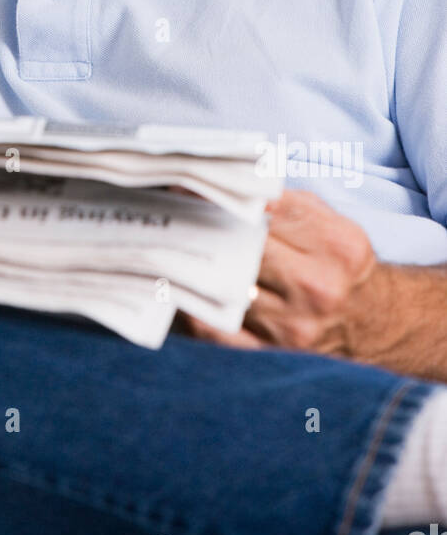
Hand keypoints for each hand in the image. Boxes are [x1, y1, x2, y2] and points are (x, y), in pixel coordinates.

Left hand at [182, 189, 378, 357]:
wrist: (371, 322)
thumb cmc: (337, 262)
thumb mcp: (326, 221)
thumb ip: (281, 201)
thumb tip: (222, 181)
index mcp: (334, 244)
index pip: (269, 208)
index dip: (224, 193)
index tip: (190, 183)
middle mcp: (318, 286)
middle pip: (243, 247)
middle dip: (204, 226)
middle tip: (171, 211)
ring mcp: (294, 324)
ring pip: (225, 286)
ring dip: (190, 263)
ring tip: (163, 243)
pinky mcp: (272, 353)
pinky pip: (217, 330)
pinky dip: (191, 306)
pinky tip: (172, 285)